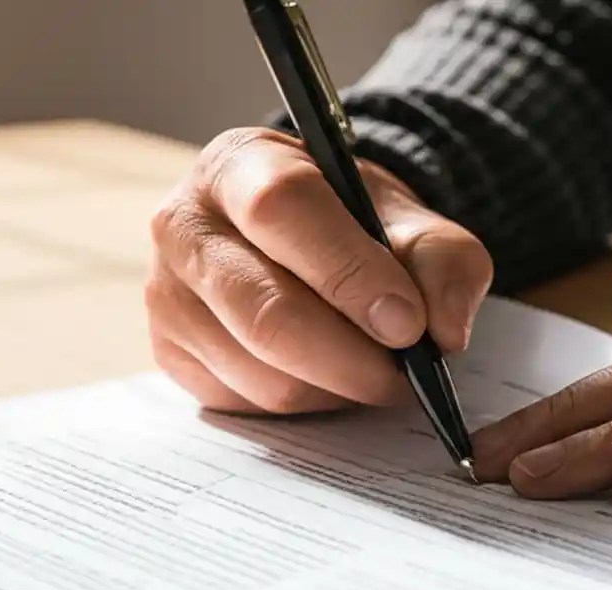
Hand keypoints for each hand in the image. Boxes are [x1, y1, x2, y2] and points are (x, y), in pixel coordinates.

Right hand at [146, 128, 491, 413]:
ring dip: (335, 386)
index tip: (408, 324)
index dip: (350, 272)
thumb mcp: (408, 220)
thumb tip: (443, 330)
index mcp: (241, 164)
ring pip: (260, 369)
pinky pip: (246, 402)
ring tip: (373, 369)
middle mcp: (185, 225)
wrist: (305, 245)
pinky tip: (329, 376)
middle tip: (405, 375)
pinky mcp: (172, 354)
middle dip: (351, 357)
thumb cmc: (352, 225)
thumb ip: (443, 259)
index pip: (283, 208)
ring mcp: (167, 294)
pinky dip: (305, 402)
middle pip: (266, 310)